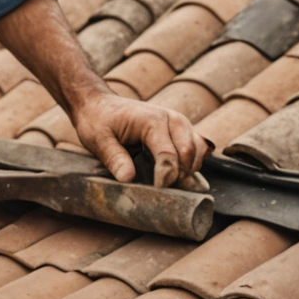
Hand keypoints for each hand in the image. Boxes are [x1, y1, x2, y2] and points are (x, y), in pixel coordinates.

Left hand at [71, 91, 210, 187]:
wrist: (100, 105)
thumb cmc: (99, 121)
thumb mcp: (99, 140)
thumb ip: (114, 158)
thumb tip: (128, 179)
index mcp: (152, 121)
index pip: (168, 155)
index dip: (165, 178)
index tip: (157, 193)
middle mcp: (172, 120)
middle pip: (190, 154)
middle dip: (180, 176)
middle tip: (163, 192)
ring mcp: (179, 124)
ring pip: (199, 151)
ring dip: (189, 170)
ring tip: (169, 184)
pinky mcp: (181, 131)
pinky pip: (198, 148)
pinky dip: (191, 164)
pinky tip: (176, 175)